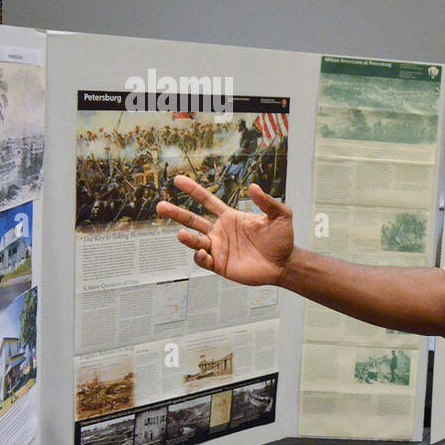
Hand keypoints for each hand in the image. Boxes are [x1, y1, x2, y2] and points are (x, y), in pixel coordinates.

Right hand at [155, 175, 293, 285]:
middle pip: (192, 220)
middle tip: (160, 206)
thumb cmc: (282, 239)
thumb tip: (253, 187)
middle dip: (176, 213)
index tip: (178, 180)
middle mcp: (220, 231)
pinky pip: (203, 261)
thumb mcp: (280, 216)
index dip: (193, 190)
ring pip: (195, 241)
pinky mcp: (220, 265)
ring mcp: (218, 248)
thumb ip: (267, 202)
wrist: (285, 264)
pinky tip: (203, 253)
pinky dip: (200, 257)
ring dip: (186, 238)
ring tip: (181, 234)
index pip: (207, 201)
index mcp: (230, 217)